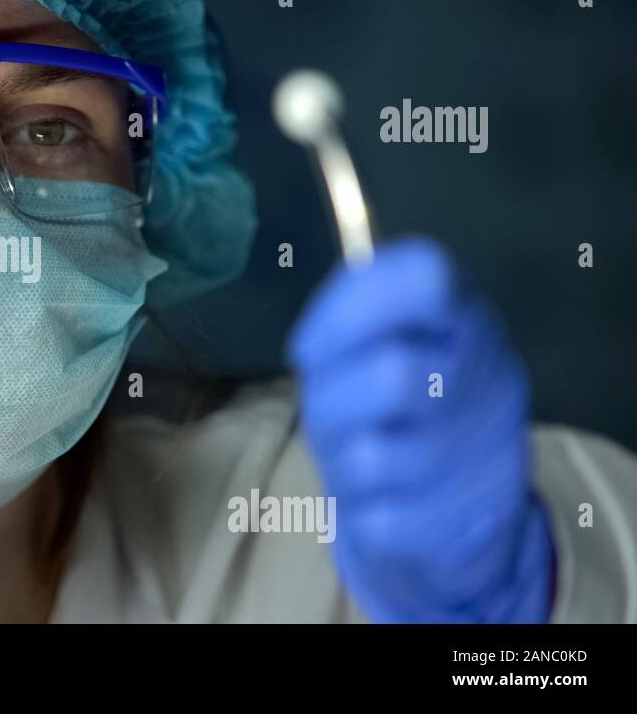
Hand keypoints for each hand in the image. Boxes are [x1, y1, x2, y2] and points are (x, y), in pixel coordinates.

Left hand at [288, 237, 554, 621]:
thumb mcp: (386, 349)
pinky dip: (357, 510)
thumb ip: (357, 316)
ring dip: (336, 455)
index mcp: (468, 321)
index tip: (310, 346)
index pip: (426, 277)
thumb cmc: (401, 414)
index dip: (353, 307)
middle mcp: (492, 381)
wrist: (462, 519)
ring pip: (370, 453)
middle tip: (322, 409)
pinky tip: (378, 500)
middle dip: (330, 399)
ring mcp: (488, 456)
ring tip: (352, 453)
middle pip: (391, 374)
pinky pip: (375, 515)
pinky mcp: (466, 525)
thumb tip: (319, 328)